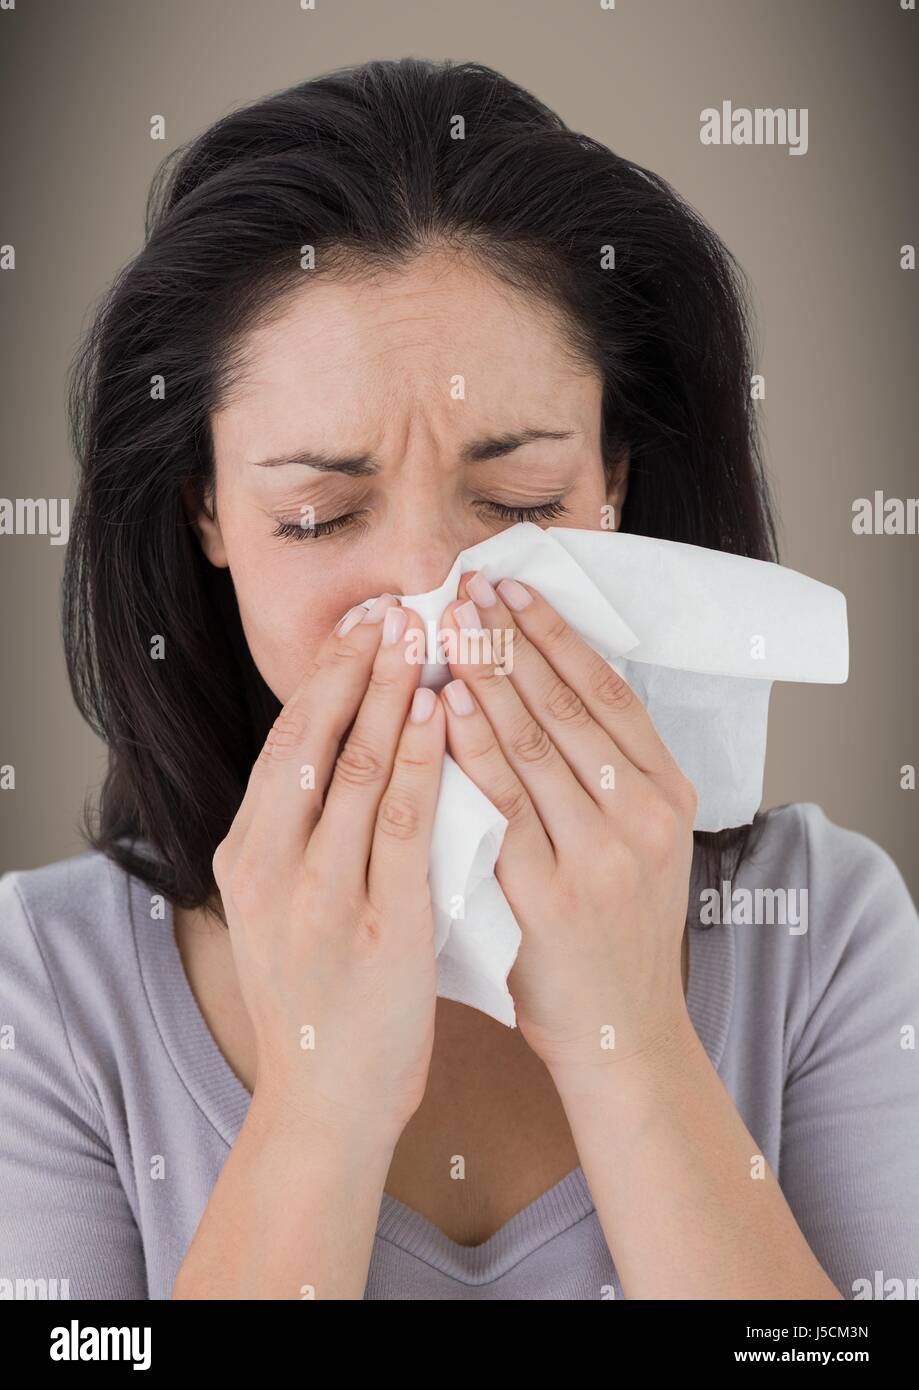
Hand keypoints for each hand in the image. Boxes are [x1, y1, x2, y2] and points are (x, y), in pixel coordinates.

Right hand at [212, 594, 445, 1144]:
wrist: (324, 1102)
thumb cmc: (319, 1001)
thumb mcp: (284, 908)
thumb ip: (304, 836)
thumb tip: (343, 753)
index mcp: (247, 855)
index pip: (287, 740)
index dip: (327, 675)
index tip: (362, 624)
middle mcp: (272, 866)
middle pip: (316, 738)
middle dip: (359, 664)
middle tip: (397, 605)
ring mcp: (322, 895)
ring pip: (359, 768)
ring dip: (395, 693)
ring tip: (427, 634)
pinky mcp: (378, 926)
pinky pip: (404, 824)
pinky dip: (424, 761)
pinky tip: (443, 715)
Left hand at [437, 570, 697, 1079]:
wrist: (624, 1035)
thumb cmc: (616, 933)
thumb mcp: (638, 844)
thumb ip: (604, 775)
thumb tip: (538, 689)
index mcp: (671, 792)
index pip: (608, 689)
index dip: (555, 632)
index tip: (511, 586)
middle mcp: (646, 815)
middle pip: (569, 704)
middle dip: (511, 638)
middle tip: (465, 586)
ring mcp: (603, 855)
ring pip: (536, 742)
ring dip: (486, 676)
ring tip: (447, 627)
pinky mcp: (553, 895)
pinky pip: (503, 804)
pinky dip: (471, 748)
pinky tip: (442, 707)